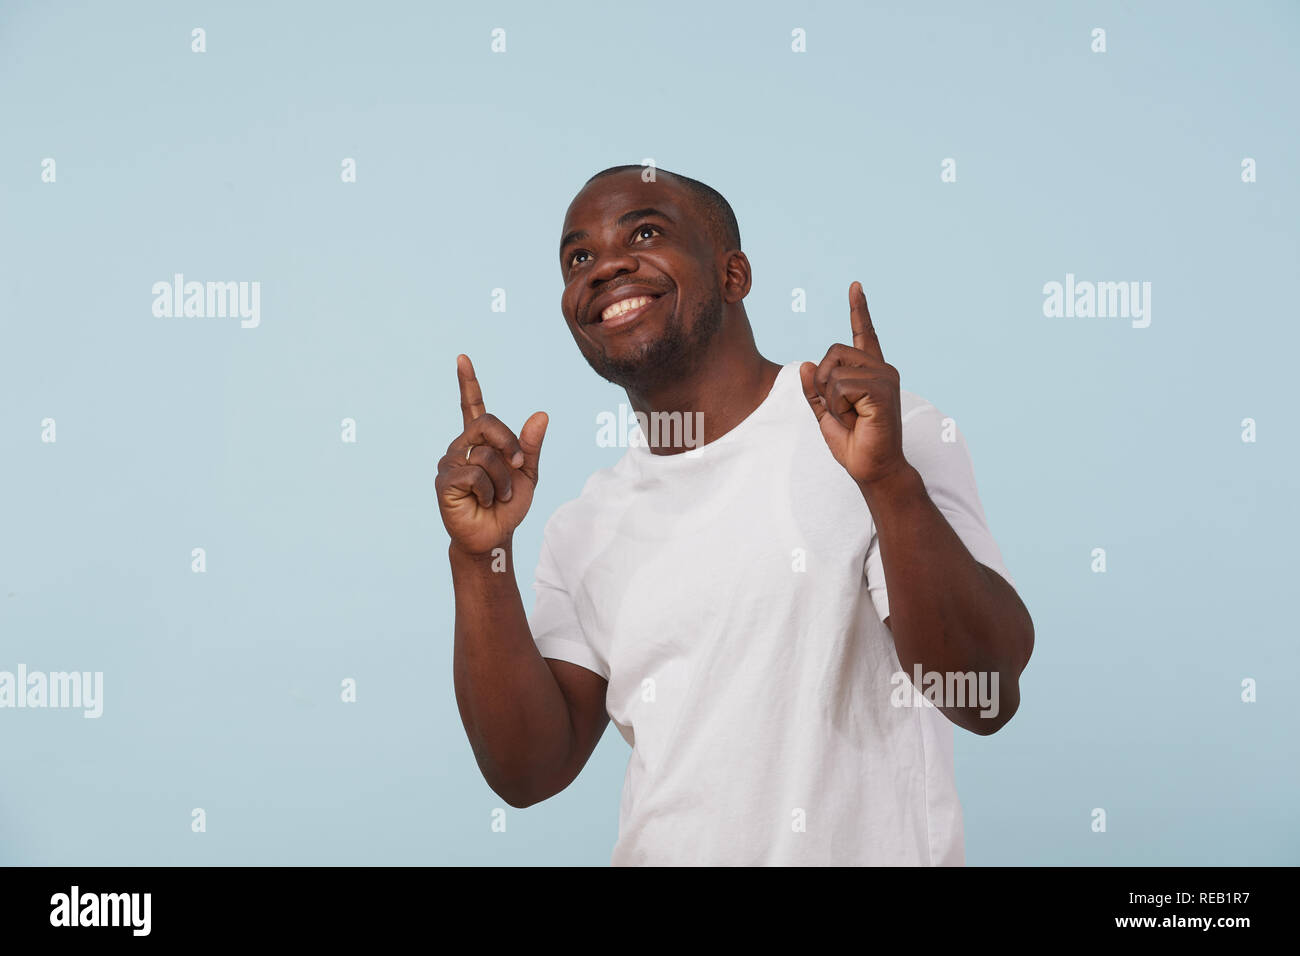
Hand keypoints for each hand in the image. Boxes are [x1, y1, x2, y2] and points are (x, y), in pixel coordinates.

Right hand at [435, 354, 547, 555]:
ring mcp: (450, 462)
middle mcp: (462, 447)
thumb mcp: (527, 473)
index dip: (468, 382)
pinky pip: (475, 474)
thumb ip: (531, 446)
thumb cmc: (507, 506)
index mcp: (480, 442)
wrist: (495, 536)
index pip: (472, 406)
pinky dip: (489, 491)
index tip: (462, 358)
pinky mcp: (444, 481)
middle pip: (488, 424)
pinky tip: (482, 502)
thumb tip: (541, 414)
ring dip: (502, 480)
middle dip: (509, 445)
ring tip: (496, 496)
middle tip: (516, 467)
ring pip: (486, 455)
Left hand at [800, 282, 906, 485]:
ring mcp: (885, 377)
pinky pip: (841, 386)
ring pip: (834, 371)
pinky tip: (857, 419)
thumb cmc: (854, 444)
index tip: (855, 286)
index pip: (863, 334)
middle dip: (823, 384)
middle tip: (841, 410)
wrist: (872, 468)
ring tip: (852, 417)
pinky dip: (839, 407)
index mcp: (870, 372)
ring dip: (832, 400)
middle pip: (833, 352)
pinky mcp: (883, 389)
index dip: (859, 310)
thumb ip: (815, 390)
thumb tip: (806, 364)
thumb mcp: (825, 414)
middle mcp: (882, 369)